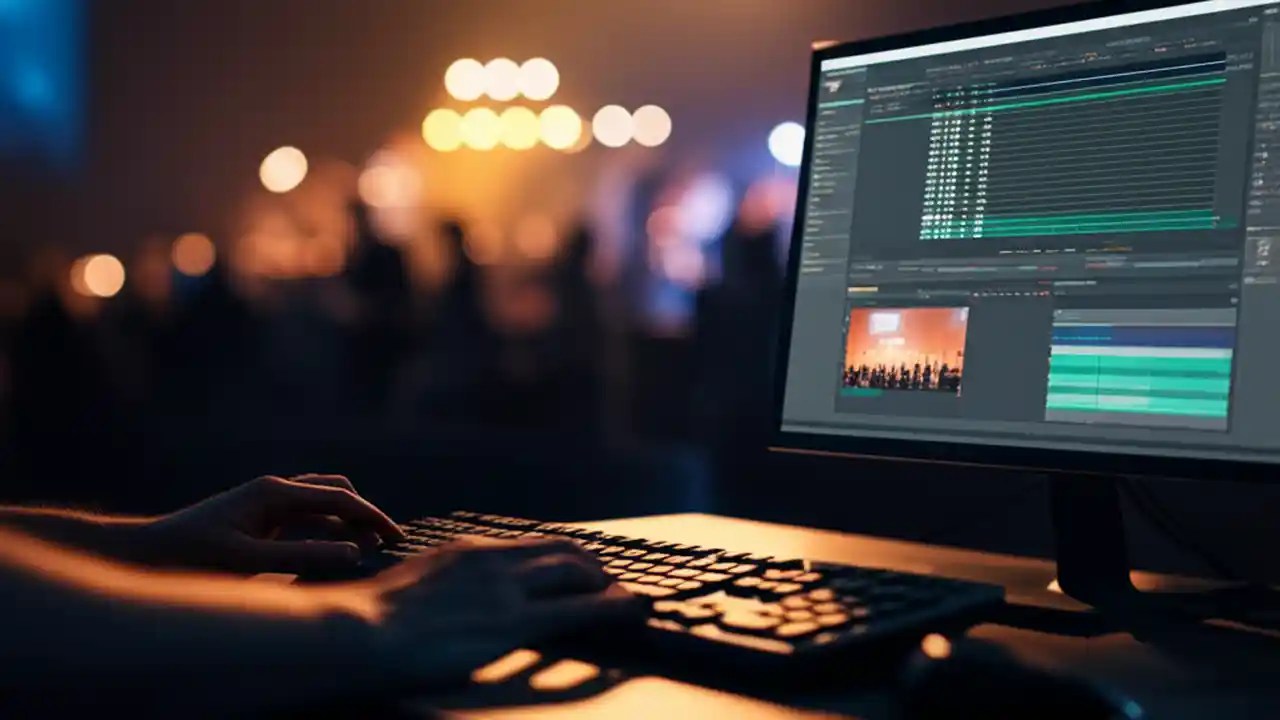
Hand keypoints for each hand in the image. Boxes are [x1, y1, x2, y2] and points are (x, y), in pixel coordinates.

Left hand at [145, 475, 404, 573]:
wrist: (145, 554)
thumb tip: (354, 553)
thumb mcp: (249, 562)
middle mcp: (274, 490)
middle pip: (334, 490)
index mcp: (273, 492)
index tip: (396, 536)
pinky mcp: (260, 520)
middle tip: (386, 541)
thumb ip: (303, 556)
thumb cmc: (192, 557)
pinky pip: (305, 520)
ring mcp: (267, 504)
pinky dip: (326, 532)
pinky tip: (335, 551)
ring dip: (346, 522)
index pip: (338, 496)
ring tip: (367, 549)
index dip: (371, 515)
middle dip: (363, 512)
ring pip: (321, 504)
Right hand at [351, 537, 644, 686]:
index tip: (578, 568)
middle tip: (610, 582)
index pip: (530, 546)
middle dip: (593, 566)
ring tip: (625, 598)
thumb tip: (454, 603)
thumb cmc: (369, 623)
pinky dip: (612, 606)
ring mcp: (504, 589)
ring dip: (606, 585)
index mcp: (468, 553)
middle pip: (563, 551)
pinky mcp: (512, 622)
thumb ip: (442, 588)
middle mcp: (493, 560)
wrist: (355, 633)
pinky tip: (631, 609)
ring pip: (576, 572)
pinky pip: (578, 609)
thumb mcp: (413, 589)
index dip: (563, 557)